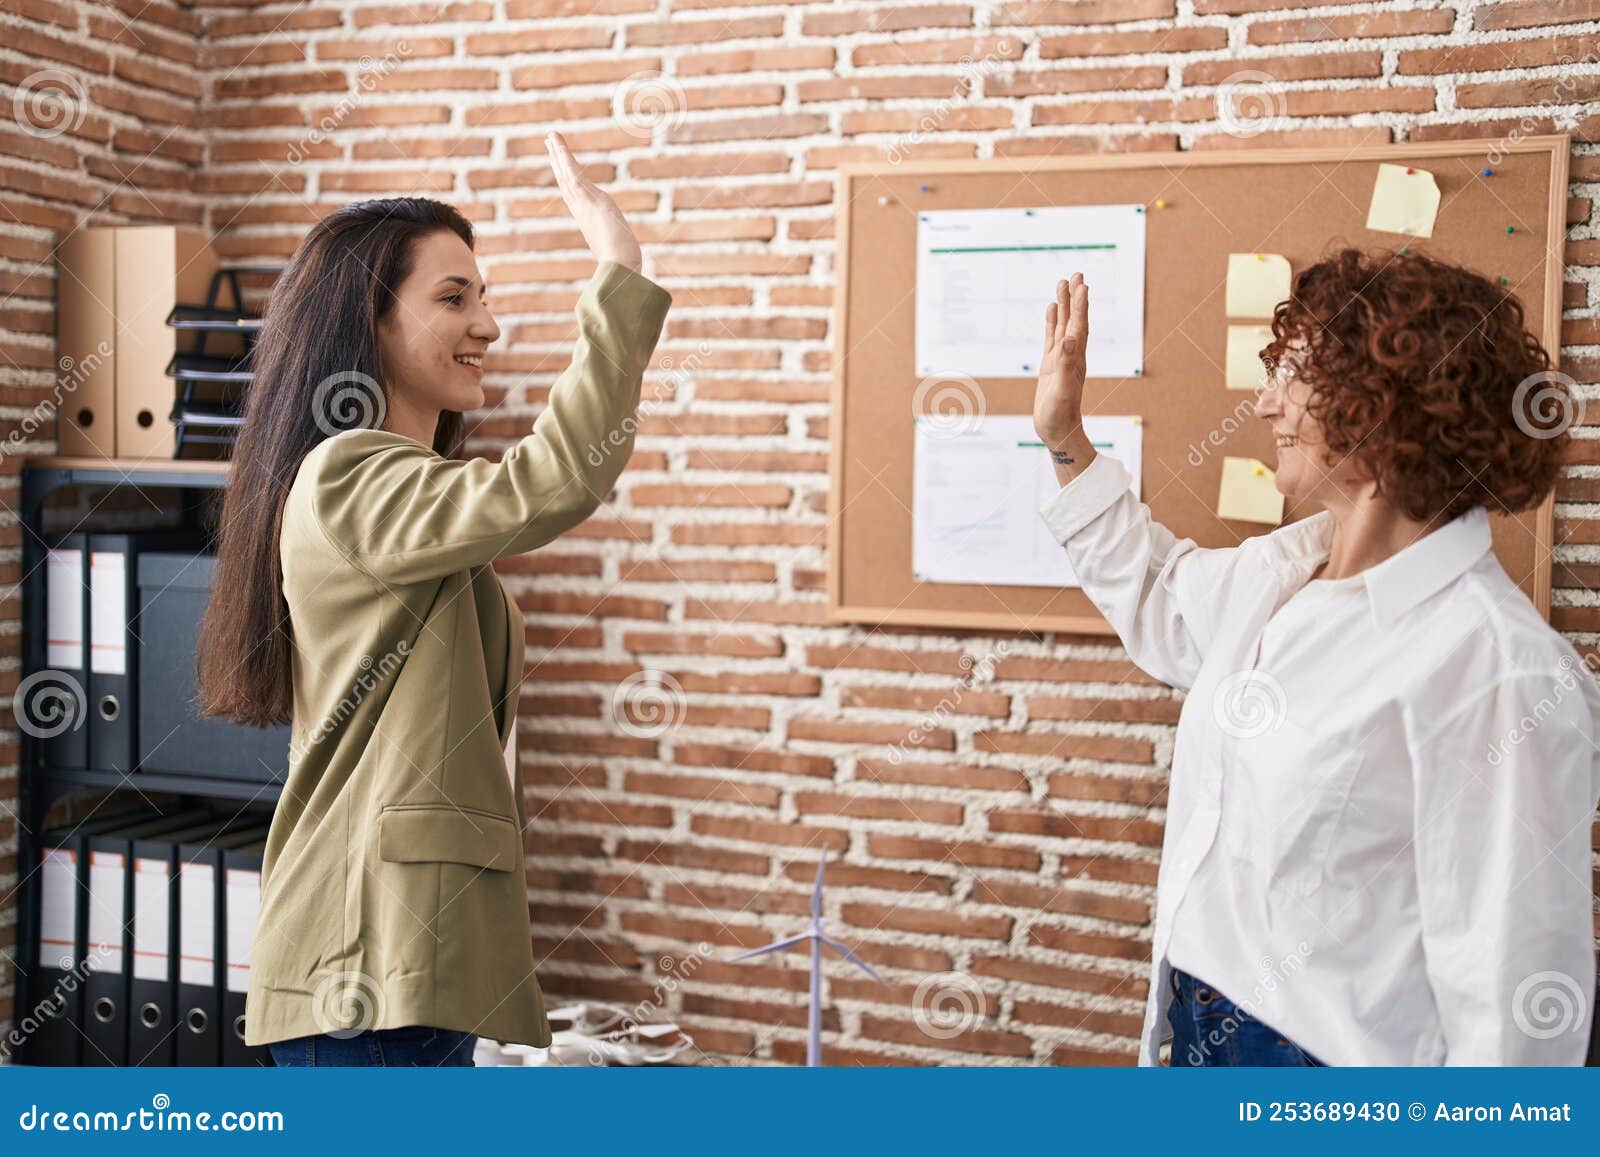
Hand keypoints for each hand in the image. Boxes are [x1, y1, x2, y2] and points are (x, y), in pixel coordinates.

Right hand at [545, 130, 642, 273]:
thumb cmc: (624, 267)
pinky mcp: (589, 201)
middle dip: (558, 162)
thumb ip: (621, 251)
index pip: (574, 194)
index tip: (560, 164)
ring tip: (551, 135)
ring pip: (566, 175)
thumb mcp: (622, 252)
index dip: (566, 178)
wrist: (620, 271)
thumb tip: (632, 262)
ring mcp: (584, 206)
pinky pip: (573, 175)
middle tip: (550, 142)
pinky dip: (565, 159)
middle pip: (565, 181)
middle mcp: (582, 211)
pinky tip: (558, 145)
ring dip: (559, 154)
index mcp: (589, 220)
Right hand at [1032, 273, 1088, 448]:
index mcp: (1075, 358)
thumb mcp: (1062, 390)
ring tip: (1062, 284)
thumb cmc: (1060, 415)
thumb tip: (1070, 339)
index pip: (1079, 325)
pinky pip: (1051, 337)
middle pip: (1073, 319)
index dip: (1081, 305)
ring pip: (1062, 325)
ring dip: (1063, 305)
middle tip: (1075, 274)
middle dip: (1074, 297)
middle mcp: (1070, 355)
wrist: (1059, 433)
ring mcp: (1060, 359)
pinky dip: (1051, 322)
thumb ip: (1066, 364)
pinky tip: (1050, 310)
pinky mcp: (1050, 365)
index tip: (1082, 284)